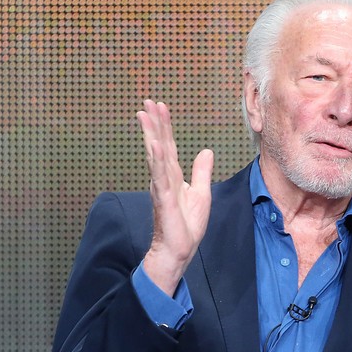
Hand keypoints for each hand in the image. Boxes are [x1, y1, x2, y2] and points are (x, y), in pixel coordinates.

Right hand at [137, 100, 212, 294]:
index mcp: (173, 176)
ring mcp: (162, 186)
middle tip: (147, 102)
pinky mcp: (163, 197)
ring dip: (151, 134)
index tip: (159, 107)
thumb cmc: (187, 225)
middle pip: (159, 144)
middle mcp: (164, 177)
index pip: (168, 146)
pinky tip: (153, 143)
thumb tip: (206, 151)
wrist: (179, 249)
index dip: (164, 126)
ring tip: (145, 114)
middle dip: (154, 123)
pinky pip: (160, 175)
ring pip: (156, 155)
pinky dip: (156, 159)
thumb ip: (202, 172)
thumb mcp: (202, 193)